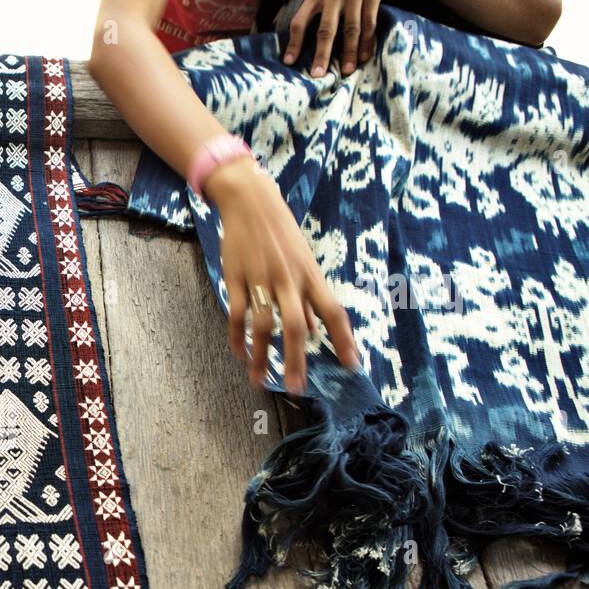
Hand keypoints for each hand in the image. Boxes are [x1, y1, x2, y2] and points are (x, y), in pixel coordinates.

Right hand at [205, 157, 359, 394]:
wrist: (249, 200)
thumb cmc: (281, 233)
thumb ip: (307, 297)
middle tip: (297, 388)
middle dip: (297, 360)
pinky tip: (239, 354)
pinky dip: (237, 337)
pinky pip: (237, 314)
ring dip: (262, 357)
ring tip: (260, 381)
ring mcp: (261, 279)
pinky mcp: (236, 277)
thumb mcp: (302, 260)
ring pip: (263, 325)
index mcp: (311, 275)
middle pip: (296, 326)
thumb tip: (312, 331)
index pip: (334, 312)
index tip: (352, 366)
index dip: (344, 339)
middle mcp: (289, 280)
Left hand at [283, 0, 385, 76]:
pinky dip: (367, 41)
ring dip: (348, 52)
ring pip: (350, 29)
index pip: (299, 21)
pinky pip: (370, 22)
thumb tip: (298, 24)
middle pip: (326, 30)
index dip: (294, 43)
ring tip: (345, 71)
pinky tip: (364, 56)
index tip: (288, 62)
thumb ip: (312, 2)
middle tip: (317, 75)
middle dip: (321, 54)